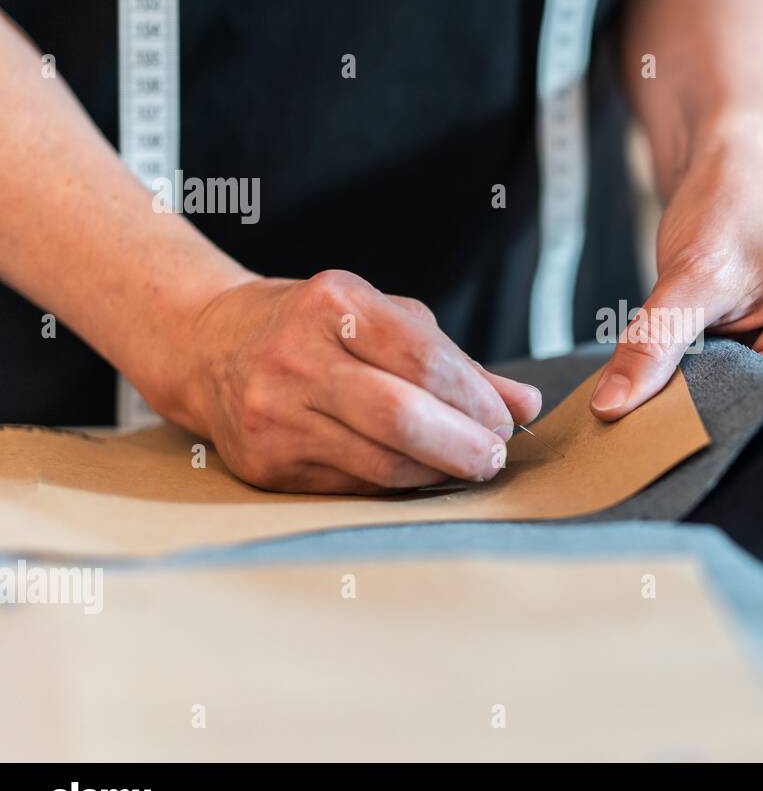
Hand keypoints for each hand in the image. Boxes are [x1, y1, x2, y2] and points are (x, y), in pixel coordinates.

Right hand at [174, 270, 541, 492]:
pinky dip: (399, 485)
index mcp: (335, 304)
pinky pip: (354, 486)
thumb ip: (456, 362)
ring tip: (465, 467)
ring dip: (438, 472)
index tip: (504, 421)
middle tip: (493, 458)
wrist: (209, 346)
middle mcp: (297, 357)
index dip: (476, 399)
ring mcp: (274, 413)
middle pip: (402, 417)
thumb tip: (525, 404)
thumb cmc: (317, 328)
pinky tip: (418, 474)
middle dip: (464, 446)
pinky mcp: (265, 463)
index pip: (424, 359)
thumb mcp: (384, 319)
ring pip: (381, 463)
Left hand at [590, 137, 762, 419]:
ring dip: (697, 395)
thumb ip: (653, 344)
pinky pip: (731, 383)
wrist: (727, 166)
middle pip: (758, 406)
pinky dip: (697, 381)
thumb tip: (612, 407)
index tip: (654, 422)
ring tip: (656, 387)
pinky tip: (667, 376)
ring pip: (740, 399)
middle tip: (644, 410)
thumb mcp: (687, 276)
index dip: (711, 414)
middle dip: (703, 408)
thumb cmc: (726, 204)